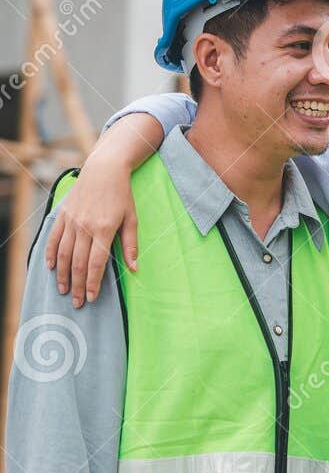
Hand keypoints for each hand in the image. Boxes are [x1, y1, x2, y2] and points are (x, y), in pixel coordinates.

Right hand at [44, 154, 139, 307]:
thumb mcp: (132, 218)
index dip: (93, 283)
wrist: (104, 170)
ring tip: (64, 290)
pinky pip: (53, 239)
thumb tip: (134, 268)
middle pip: (77, 263)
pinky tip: (50, 268)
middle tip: (78, 303)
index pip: (96, 263)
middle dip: (77, 285)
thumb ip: (130, 245)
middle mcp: (84, 227)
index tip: (92, 298)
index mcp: (104, 229)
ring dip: (62, 275)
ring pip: (62, 254)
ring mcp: (71, 221)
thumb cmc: (122, 195)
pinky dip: (50, 255)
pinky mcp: (63, 215)